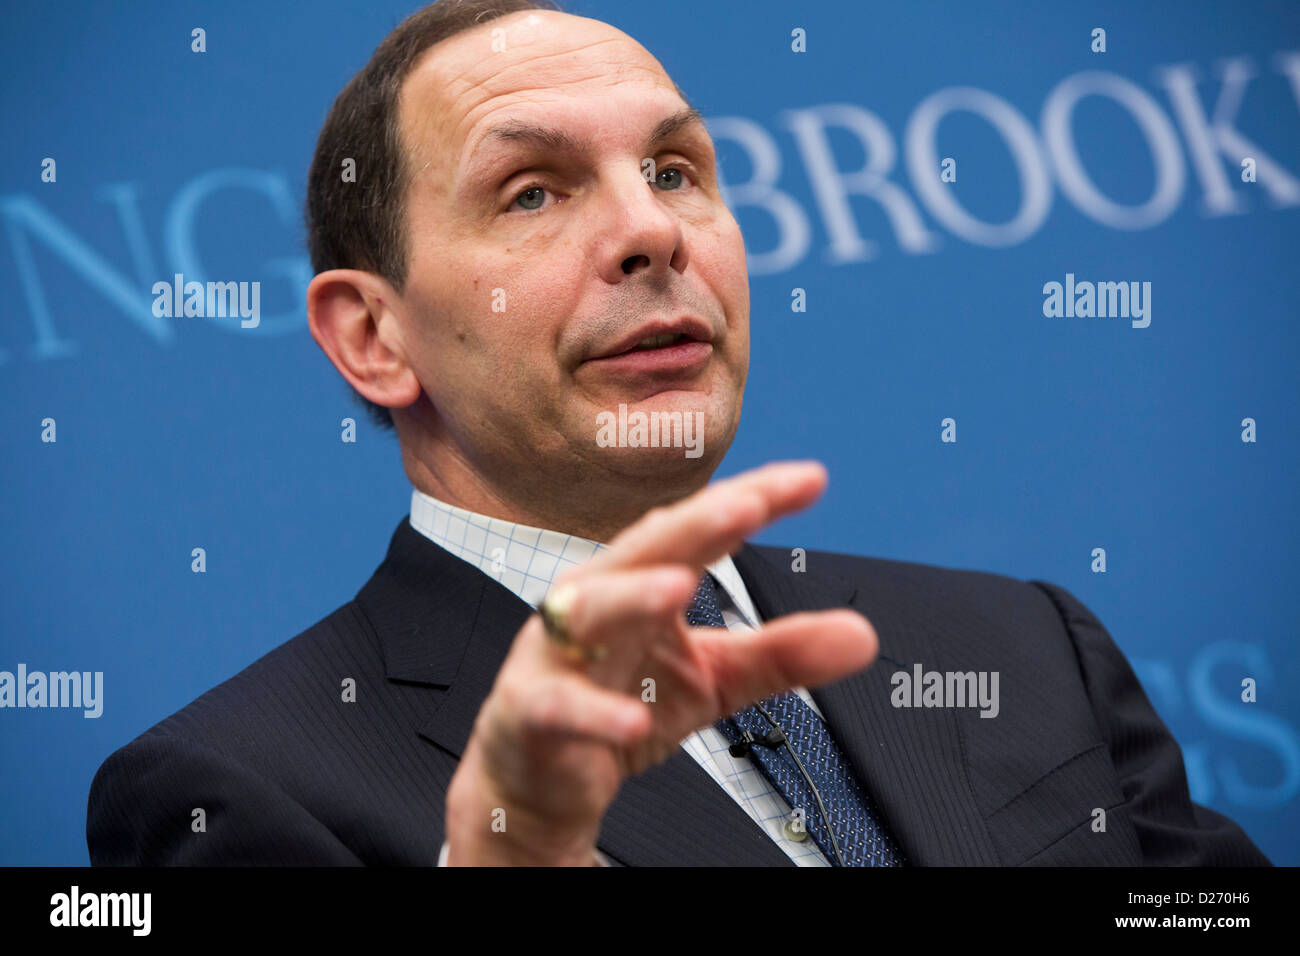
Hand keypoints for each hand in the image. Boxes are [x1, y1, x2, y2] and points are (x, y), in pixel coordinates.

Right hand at [443, 461, 878, 864]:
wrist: (542, 779)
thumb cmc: (621, 702)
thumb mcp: (714, 679)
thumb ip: (781, 655)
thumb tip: (860, 635)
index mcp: (643, 582)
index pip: (700, 530)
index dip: (751, 500)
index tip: (810, 481)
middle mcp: (597, 601)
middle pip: (642, 550)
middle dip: (694, 525)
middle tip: (748, 507)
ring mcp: (556, 653)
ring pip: (588, 610)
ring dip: (632, 596)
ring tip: (679, 587)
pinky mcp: (529, 711)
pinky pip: (559, 705)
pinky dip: (595, 712)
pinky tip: (636, 719)